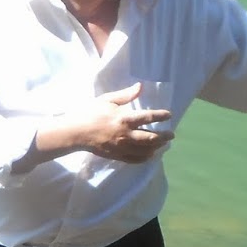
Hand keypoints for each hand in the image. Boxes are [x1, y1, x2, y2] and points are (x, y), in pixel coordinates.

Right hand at [39, 82, 172, 162]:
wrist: (75, 132)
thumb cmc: (89, 113)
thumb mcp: (107, 100)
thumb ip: (125, 95)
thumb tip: (140, 86)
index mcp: (124, 118)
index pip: (148, 117)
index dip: (161, 116)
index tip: (169, 115)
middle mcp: (125, 135)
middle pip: (151, 138)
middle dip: (164, 136)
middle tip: (171, 134)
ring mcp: (121, 147)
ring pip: (145, 150)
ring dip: (157, 147)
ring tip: (163, 144)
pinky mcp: (116, 156)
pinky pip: (135, 160)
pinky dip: (145, 158)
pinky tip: (150, 154)